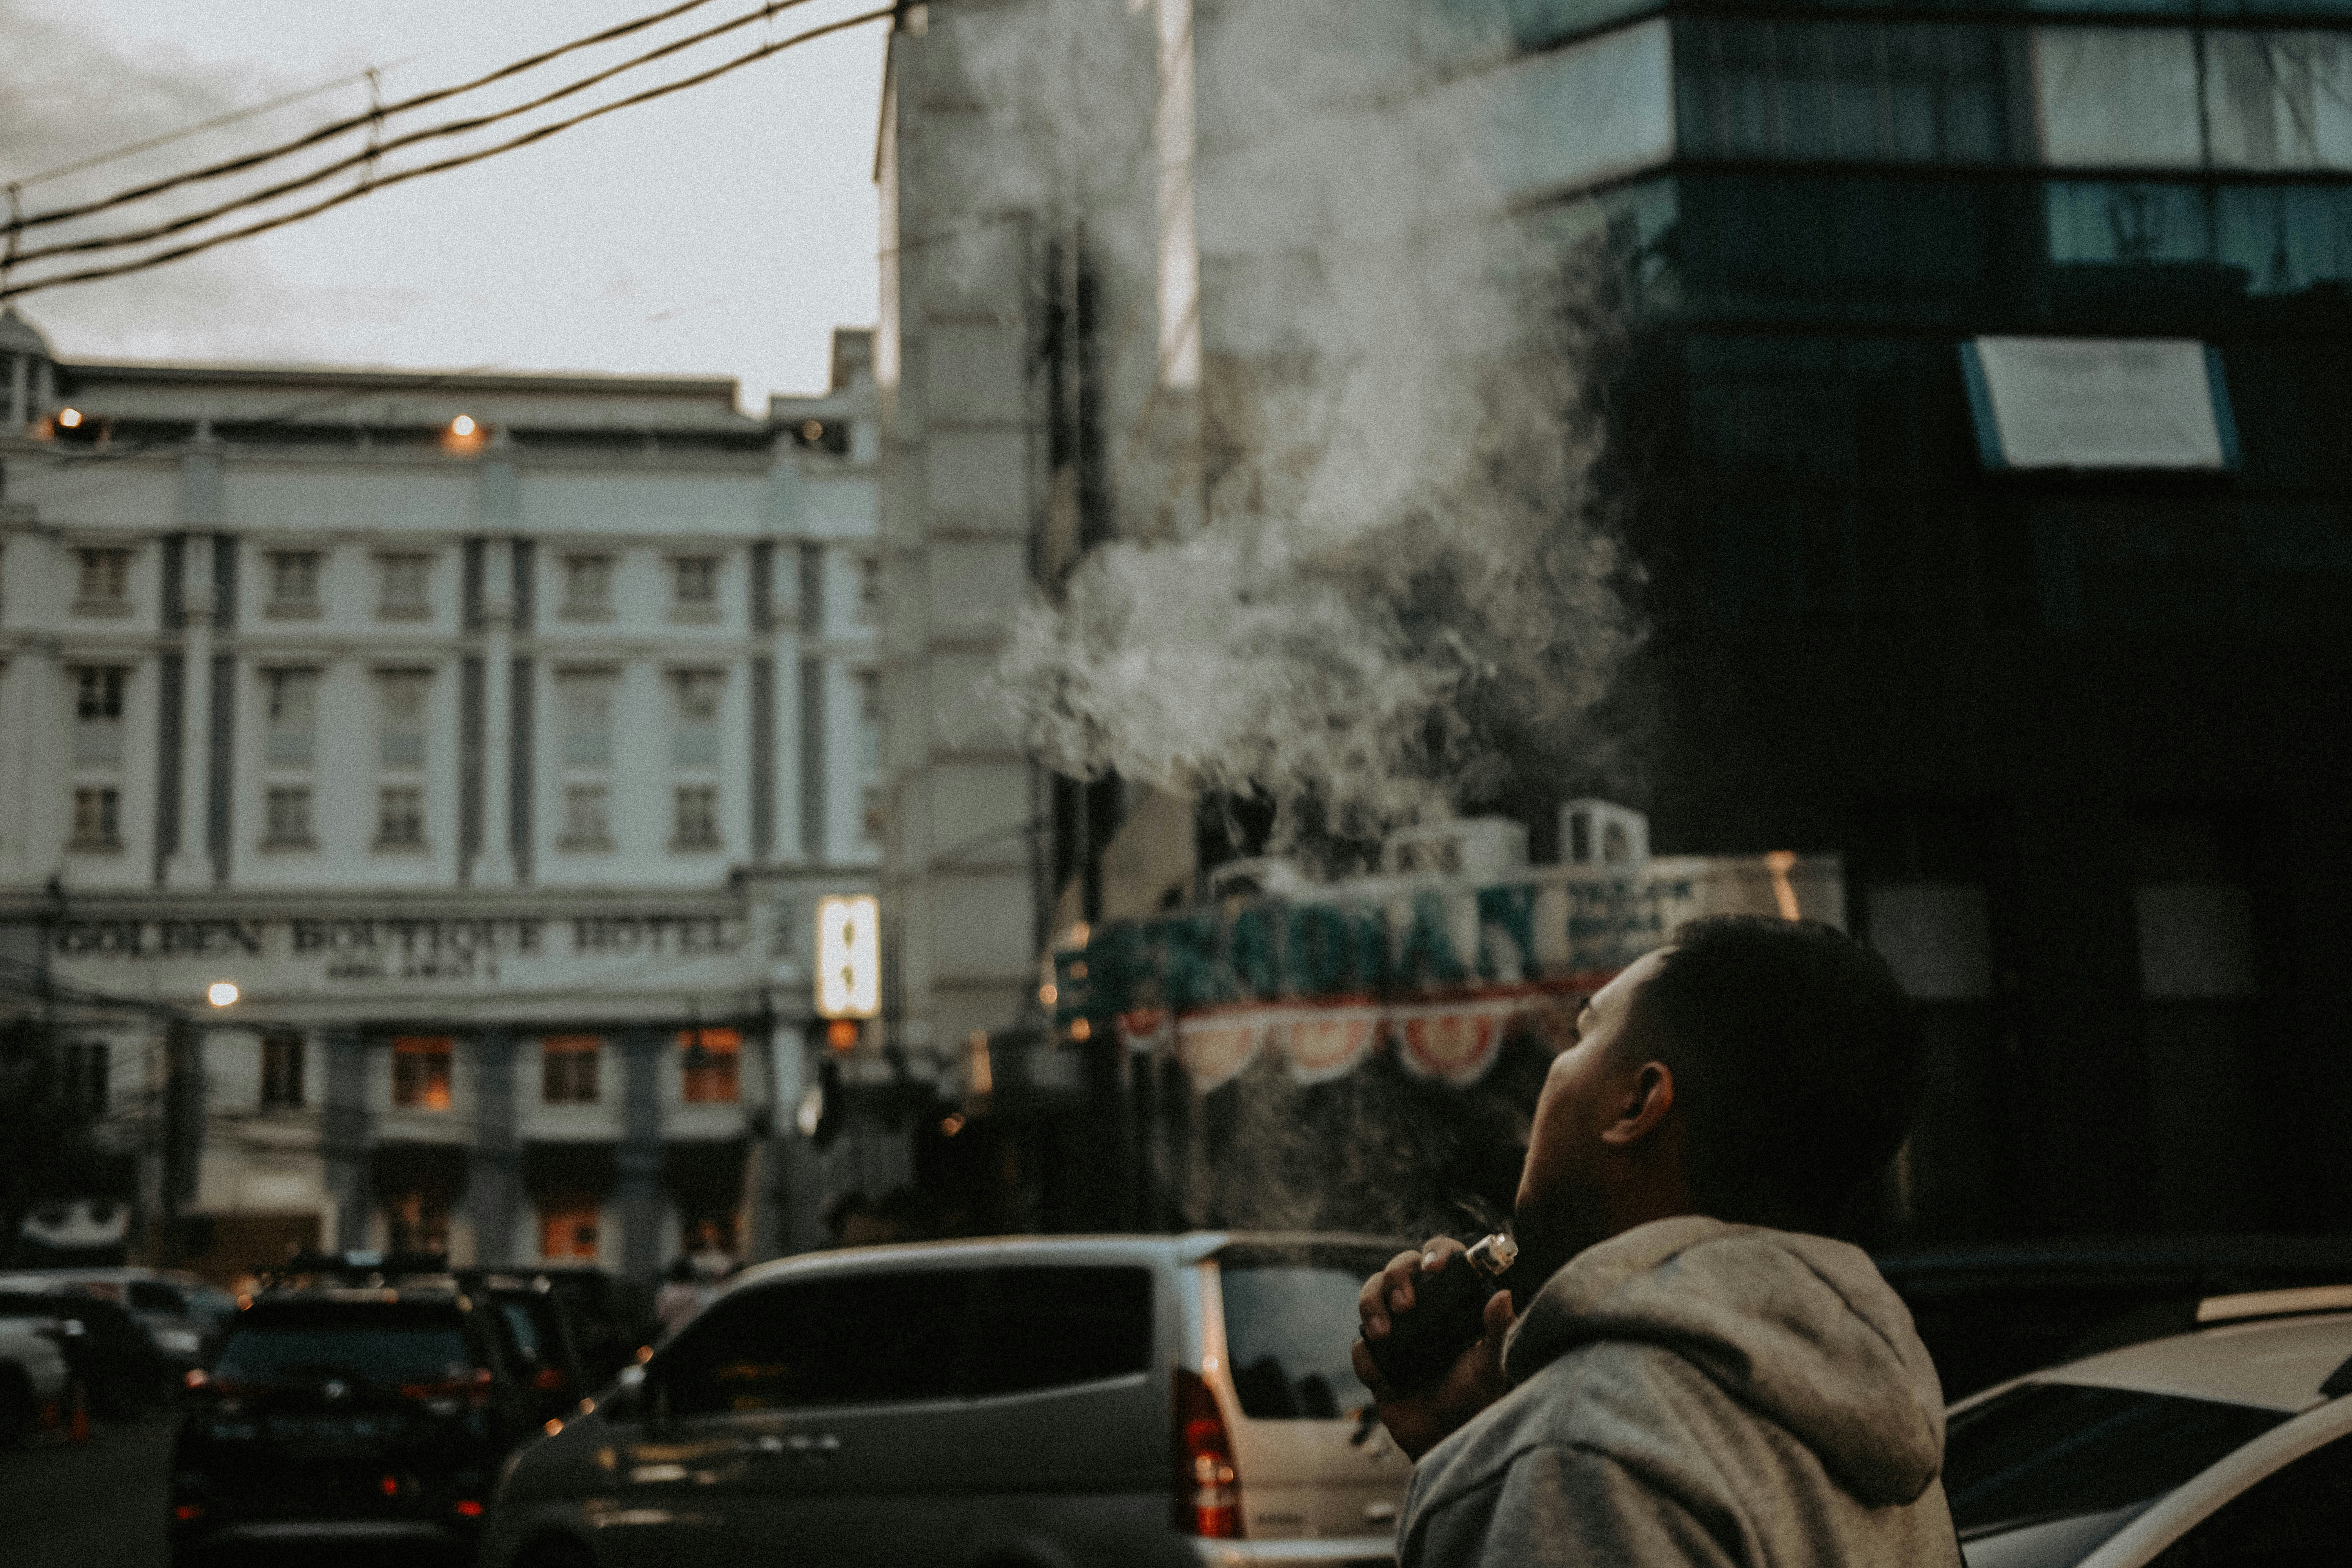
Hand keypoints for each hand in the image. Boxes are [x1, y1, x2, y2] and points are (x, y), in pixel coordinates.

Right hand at [1352, 1238, 1513, 1460]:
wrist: (1445, 1440)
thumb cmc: (1474, 1401)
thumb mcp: (1491, 1367)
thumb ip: (1496, 1332)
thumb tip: (1504, 1296)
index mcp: (1451, 1303)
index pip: (1441, 1259)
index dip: (1435, 1252)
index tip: (1433, 1268)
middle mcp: (1422, 1310)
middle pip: (1399, 1268)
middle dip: (1396, 1277)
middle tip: (1406, 1307)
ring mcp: (1396, 1331)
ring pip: (1371, 1294)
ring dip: (1371, 1305)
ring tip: (1384, 1334)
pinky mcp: (1376, 1359)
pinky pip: (1360, 1346)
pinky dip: (1366, 1358)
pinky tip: (1384, 1379)